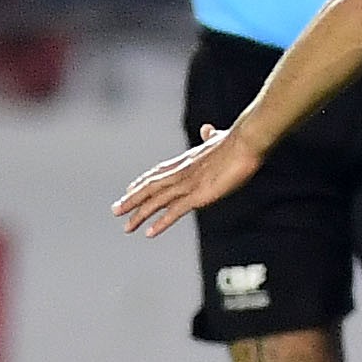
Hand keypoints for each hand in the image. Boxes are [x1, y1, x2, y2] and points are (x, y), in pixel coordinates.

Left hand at [113, 125, 262, 236]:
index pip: (158, 172)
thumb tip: (207, 129)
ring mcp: (188, 183)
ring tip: (126, 226)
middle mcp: (182, 171)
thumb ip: (211, 137)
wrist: (246, 142)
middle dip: (132, 200)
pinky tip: (149, 232)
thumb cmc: (238, 140)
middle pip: (150, 187)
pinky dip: (160, 222)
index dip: (142, 182)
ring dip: (139, 214)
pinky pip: (174, 211)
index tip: (129, 190)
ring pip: (156, 200)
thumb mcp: (220, 137)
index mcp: (186, 159)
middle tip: (116, 210)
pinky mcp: (198, 195)